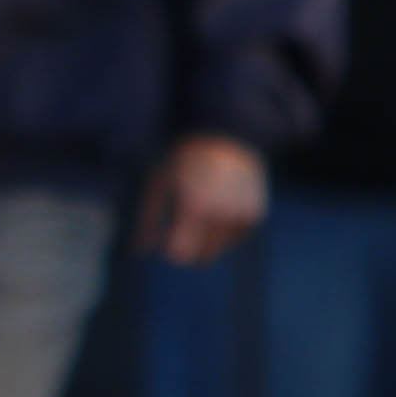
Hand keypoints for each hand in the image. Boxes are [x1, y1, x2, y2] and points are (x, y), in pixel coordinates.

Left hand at [136, 134, 268, 265]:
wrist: (226, 138)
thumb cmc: (184, 161)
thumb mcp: (159, 185)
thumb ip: (149, 219)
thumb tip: (140, 251)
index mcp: (195, 207)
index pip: (183, 254)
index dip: (172, 252)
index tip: (167, 242)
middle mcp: (223, 214)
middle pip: (203, 258)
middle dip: (189, 251)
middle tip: (182, 231)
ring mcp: (242, 216)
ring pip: (219, 250)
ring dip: (207, 241)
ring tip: (200, 212)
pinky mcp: (254, 216)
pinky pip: (234, 239)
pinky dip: (224, 232)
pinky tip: (217, 209)